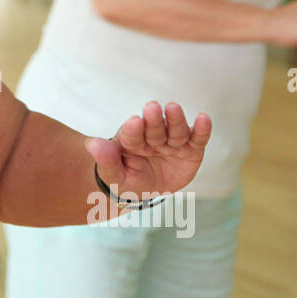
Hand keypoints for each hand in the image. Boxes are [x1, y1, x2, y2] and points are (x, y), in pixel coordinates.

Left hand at [88, 101, 210, 199]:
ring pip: (175, 130)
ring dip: (175, 120)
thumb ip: (106, 161)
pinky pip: (198, 139)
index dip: (133, 129)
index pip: (131, 133)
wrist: (144, 189)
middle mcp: (152, 137)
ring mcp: (172, 143)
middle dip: (153, 119)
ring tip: (173, 108)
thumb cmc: (126, 179)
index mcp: (131, 140)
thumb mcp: (114, 177)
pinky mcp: (191, 150)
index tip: (133, 122)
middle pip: (154, 128)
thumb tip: (92, 144)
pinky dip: (202, 130)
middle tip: (151, 108)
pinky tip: (204, 118)